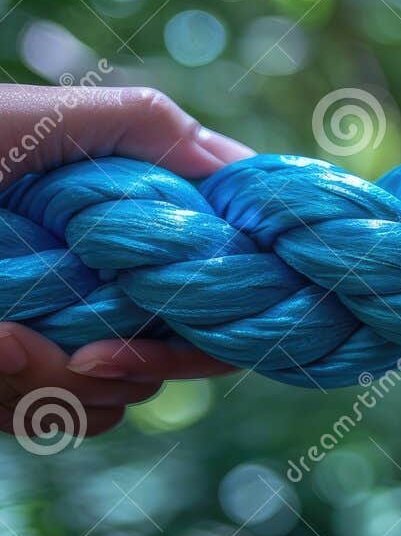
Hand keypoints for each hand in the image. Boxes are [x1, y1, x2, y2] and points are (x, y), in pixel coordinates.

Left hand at [0, 84, 252, 439]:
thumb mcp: (41, 119)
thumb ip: (148, 130)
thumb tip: (242, 170)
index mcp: (125, 221)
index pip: (222, 275)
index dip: (226, 304)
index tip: (195, 313)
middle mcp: (103, 280)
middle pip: (185, 349)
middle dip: (138, 360)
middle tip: (85, 357)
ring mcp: (56, 331)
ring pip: (116, 398)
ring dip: (57, 386)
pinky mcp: (14, 376)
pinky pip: (52, 417)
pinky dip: (18, 398)